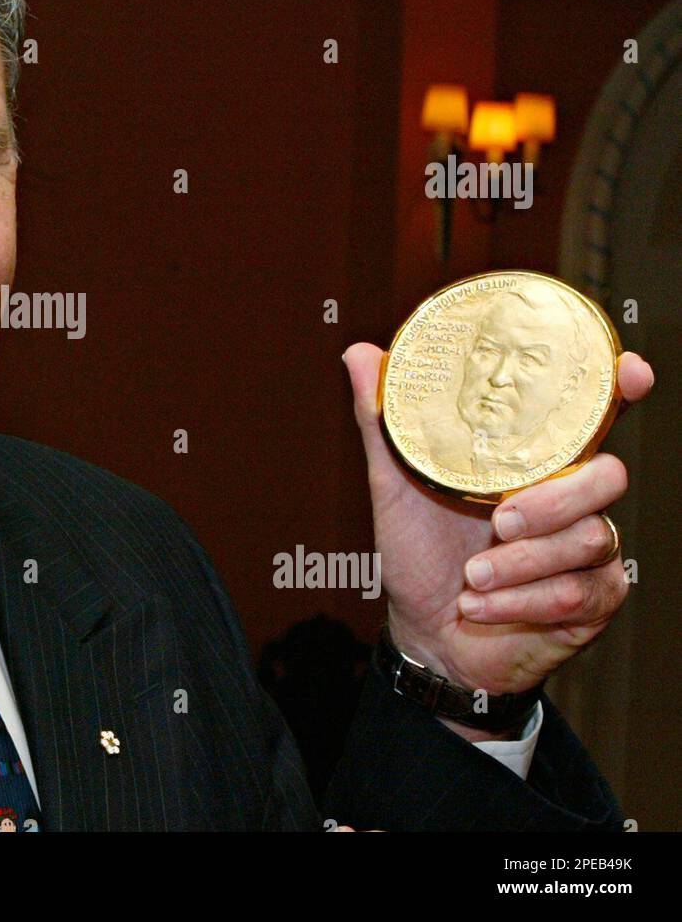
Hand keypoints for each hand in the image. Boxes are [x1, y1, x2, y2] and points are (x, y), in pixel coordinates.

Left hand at [342, 343, 652, 699]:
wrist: (424, 634)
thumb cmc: (418, 553)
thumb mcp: (393, 485)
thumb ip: (382, 421)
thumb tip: (359, 355)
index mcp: (530, 461)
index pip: (590, 415)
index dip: (617, 388)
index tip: (630, 372)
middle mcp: (570, 498)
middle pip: (607, 475)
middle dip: (552, 502)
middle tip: (499, 522)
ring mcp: (588, 548)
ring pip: (589, 539)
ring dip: (520, 565)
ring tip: (472, 576)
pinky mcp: (595, 598)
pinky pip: (579, 592)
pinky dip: (521, 601)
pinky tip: (483, 605)